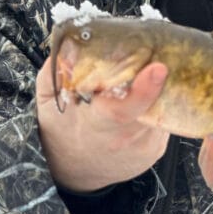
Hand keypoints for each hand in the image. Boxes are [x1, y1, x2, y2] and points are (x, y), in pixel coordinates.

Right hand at [36, 56, 168, 191]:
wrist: (76, 171)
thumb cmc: (62, 133)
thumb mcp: (49, 103)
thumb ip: (57, 72)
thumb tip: (72, 42)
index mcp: (97, 125)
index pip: (122, 109)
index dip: (143, 90)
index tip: (158, 69)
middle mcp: (125, 138)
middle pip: (151, 103)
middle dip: (156, 78)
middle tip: (154, 57)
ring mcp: (145, 145)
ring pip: (162, 109)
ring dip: (158, 90)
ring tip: (145, 76)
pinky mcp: (157, 148)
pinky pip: (163, 118)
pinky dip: (157, 104)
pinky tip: (145, 98)